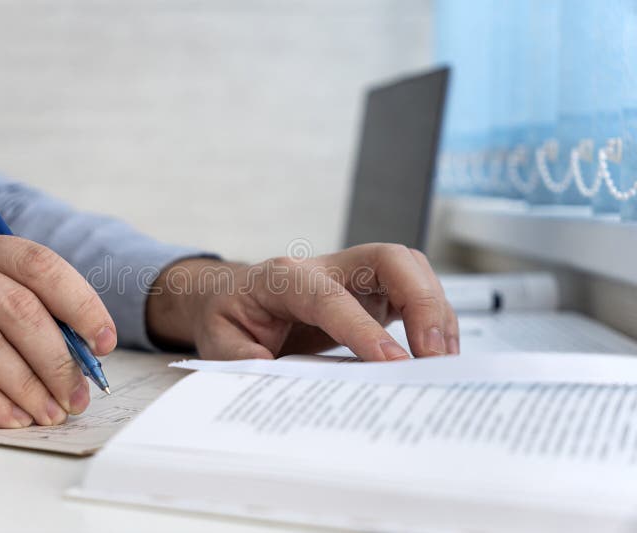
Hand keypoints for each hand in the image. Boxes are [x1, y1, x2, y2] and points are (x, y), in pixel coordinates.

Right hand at [0, 234, 116, 427]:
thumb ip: (14, 317)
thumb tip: (81, 353)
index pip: (36, 263)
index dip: (79, 301)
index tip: (104, 341)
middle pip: (15, 305)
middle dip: (57, 357)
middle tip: (78, 394)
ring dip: (27, 385)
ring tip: (49, 413)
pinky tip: (9, 417)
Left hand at [147, 244, 457, 359]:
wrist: (229, 296)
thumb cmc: (227, 315)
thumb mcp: (217, 342)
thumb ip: (239, 359)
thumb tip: (270, 375)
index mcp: (284, 278)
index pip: (330, 297)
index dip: (363, 328)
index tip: (393, 363)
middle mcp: (324, 268)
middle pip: (388, 258)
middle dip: (422, 301)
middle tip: (436, 356)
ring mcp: (352, 275)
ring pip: (409, 269)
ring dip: (435, 310)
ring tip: (444, 361)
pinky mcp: (369, 291)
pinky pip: (412, 291)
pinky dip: (432, 319)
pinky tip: (435, 353)